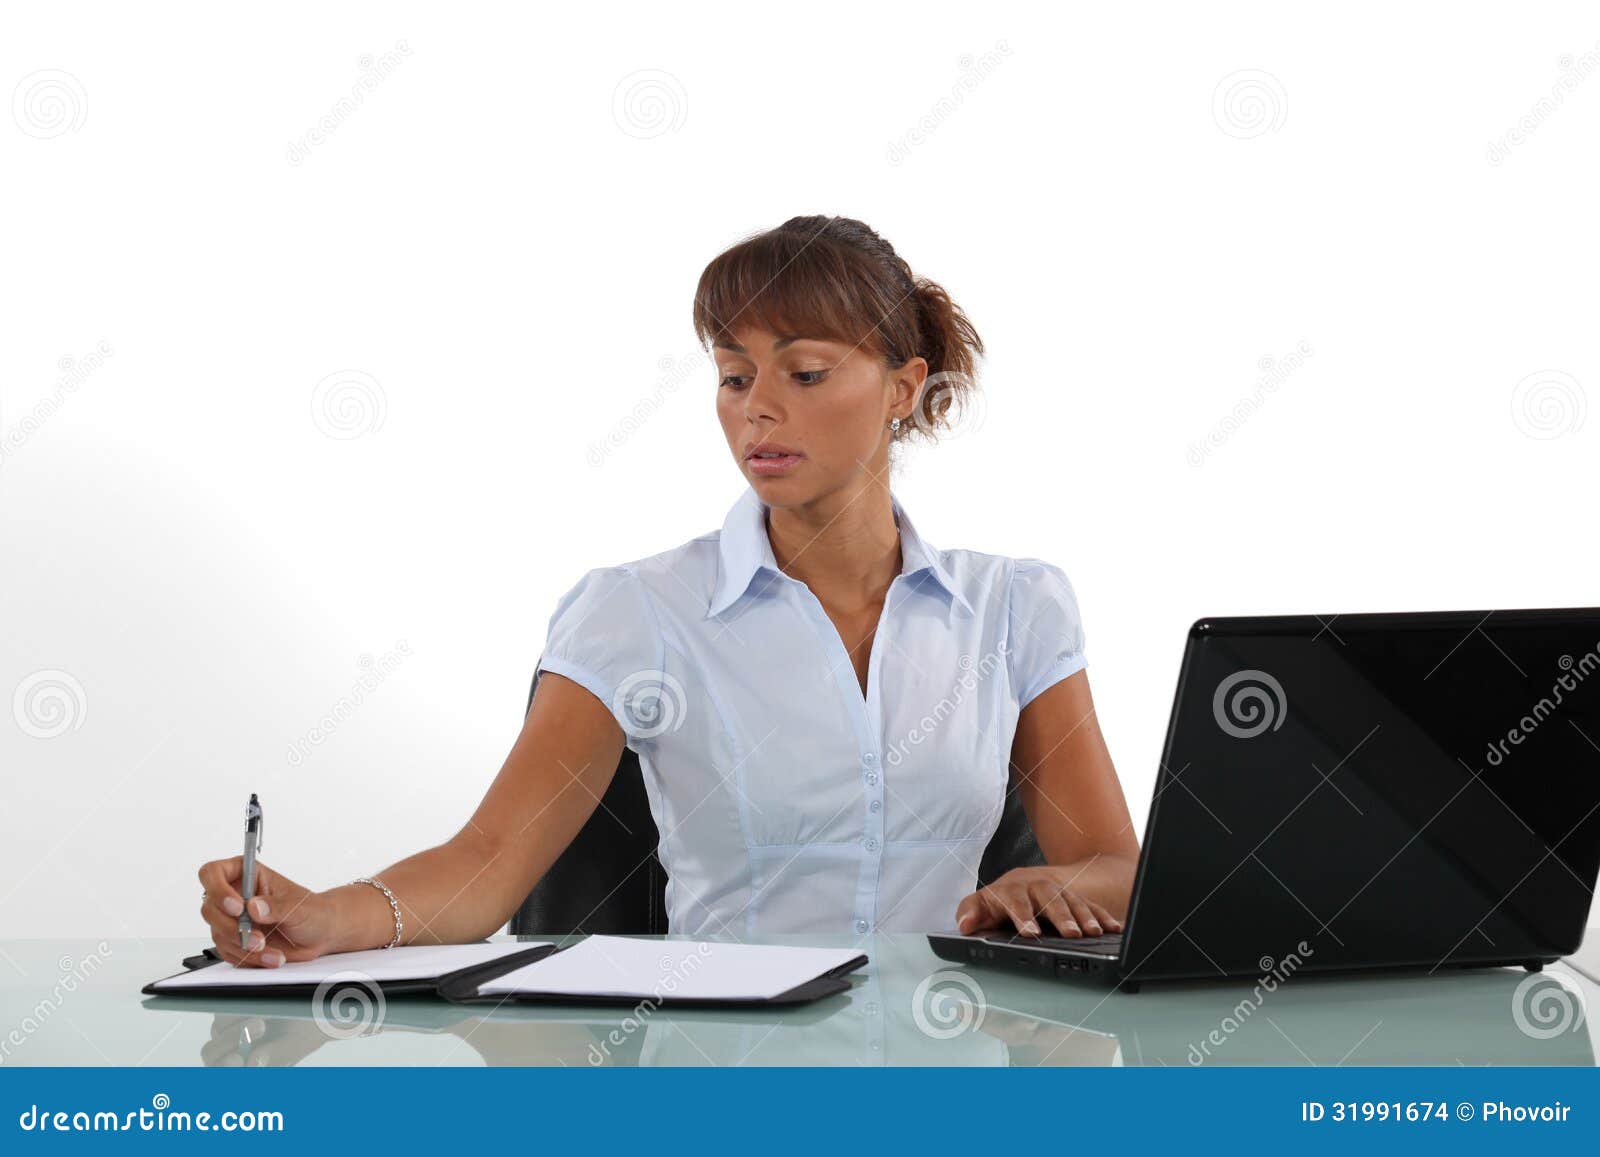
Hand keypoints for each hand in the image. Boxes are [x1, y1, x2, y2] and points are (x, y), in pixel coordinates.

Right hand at [196, 857, 342, 966]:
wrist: (321, 934)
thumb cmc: (313, 911)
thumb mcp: (299, 906)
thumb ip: (277, 906)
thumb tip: (254, 907)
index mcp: (247, 874)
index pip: (212, 873)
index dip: (218, 890)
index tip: (238, 907)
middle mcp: (235, 895)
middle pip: (209, 909)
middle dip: (233, 928)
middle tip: (258, 938)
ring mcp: (232, 920)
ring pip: (218, 934)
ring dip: (244, 947)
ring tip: (271, 950)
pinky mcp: (235, 941)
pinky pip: (229, 952)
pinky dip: (249, 958)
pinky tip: (271, 956)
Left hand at [954, 866, 1124, 937]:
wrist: (1026, 880)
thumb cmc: (1001, 899)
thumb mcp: (982, 904)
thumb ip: (971, 912)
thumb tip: (964, 925)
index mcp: (1013, 889)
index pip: (1016, 900)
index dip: (1023, 916)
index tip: (1031, 933)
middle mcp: (1038, 887)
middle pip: (1050, 898)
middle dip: (1061, 916)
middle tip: (1070, 934)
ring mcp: (1059, 892)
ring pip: (1073, 901)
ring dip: (1084, 917)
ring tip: (1093, 934)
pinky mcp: (1076, 900)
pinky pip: (1092, 906)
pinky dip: (1103, 917)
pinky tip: (1113, 929)